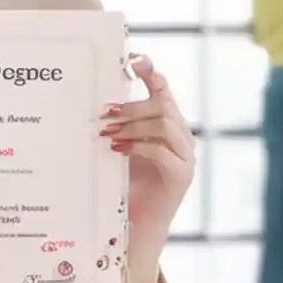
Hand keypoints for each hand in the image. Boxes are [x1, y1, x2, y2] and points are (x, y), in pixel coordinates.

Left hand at [99, 54, 195, 231]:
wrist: (138, 223)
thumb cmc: (128, 184)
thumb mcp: (122, 147)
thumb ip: (119, 126)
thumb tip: (96, 105)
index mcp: (169, 124)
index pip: (163, 90)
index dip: (151, 72)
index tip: (135, 59)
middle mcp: (181, 136)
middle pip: (163, 105)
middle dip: (132, 107)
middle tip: (105, 114)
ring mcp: (185, 156)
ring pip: (164, 124)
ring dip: (132, 126)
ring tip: (108, 134)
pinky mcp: (181, 175)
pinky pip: (161, 151)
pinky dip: (138, 146)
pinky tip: (118, 150)